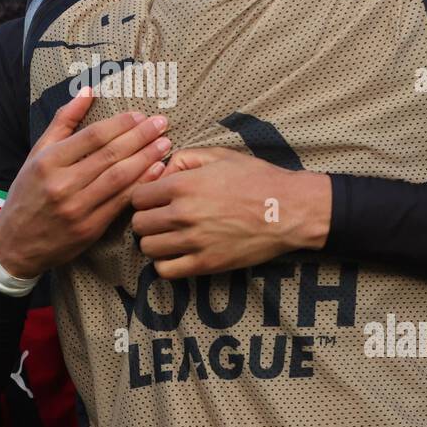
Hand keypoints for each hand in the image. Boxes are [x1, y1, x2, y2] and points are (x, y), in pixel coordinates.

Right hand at [0, 88, 170, 278]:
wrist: (15, 243)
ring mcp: (77, 208)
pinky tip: (157, 172)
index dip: (121, 123)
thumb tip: (88, 90)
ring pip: (119, 178)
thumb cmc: (28, 192)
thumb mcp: (37, 154)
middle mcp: (62, 184)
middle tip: (161, 124)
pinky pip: (121, 203)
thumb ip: (64, 121)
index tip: (140, 115)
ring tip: (165, 144)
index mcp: (48, 161)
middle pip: (110, 155)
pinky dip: (141, 185)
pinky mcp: (89, 229)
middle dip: (141, 137)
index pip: (93, 136)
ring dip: (147, 159)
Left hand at [130, 147, 329, 278]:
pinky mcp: (205, 264)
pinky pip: (165, 271)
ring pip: (147, 248)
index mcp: (183, 185)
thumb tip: (161, 171)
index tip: (154, 199)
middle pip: (138, 223)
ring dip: (154, 241)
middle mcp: (183, 214)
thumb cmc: (257, 179)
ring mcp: (193, 242)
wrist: (289, 209)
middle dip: (146, 219)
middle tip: (160, 217)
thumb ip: (184, 158)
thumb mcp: (220, 156)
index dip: (143, 196)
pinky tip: (177, 253)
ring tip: (168, 236)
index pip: (137, 196)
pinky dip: (164, 263)